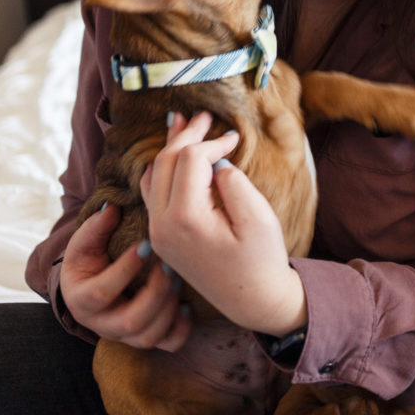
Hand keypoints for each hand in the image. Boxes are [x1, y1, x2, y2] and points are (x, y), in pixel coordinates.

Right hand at [59, 200, 190, 350]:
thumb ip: (95, 227)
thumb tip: (113, 209)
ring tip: (178, 279)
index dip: (125, 270)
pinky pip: (168, 344)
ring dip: (169, 307)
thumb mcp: (85, 244)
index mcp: (82, 300)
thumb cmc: (91, 261)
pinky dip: (181, 329)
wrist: (95, 285)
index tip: (146, 245)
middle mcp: (103, 324)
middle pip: (130, 321)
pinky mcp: (147, 338)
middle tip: (170, 266)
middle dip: (155, 293)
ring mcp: (126, 335)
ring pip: (150, 336)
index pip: (101, 293)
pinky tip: (187, 305)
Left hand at [140, 110, 306, 335]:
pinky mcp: (163, 237)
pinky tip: (171, 156)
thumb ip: (232, 182)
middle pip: (165, 164)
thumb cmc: (261, 259)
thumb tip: (215, 162)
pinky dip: (161, 169)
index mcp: (185, 219)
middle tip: (204, 115)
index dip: (213, 142)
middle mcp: (162, 225)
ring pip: (154, 176)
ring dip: (169, 148)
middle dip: (186, 136)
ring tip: (181, 124)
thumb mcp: (257, 217)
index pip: (190, 161)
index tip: (236, 137)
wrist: (252, 299)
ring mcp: (158, 232)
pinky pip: (153, 194)